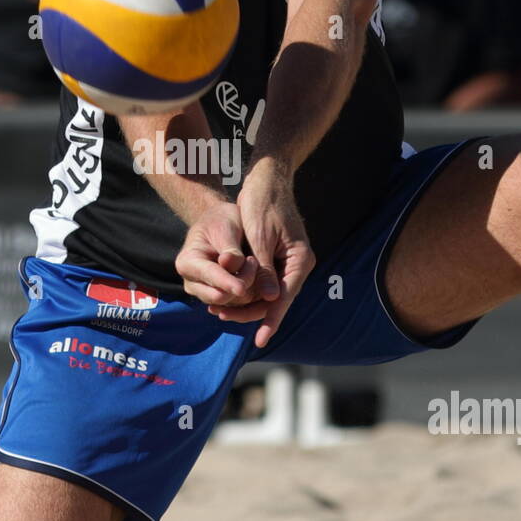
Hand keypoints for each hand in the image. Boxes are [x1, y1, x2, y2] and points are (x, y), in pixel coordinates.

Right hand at [175, 200, 263, 312]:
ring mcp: (204, 293)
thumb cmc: (222, 220)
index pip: (209, 277)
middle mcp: (192, 282)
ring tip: (252, 261)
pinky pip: (239, 305)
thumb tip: (232, 266)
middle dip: (243, 283)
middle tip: (254, 260)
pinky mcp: (219, 299)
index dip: (226, 283)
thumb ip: (230, 249)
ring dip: (249, 287)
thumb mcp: (226, 227)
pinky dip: (250, 293)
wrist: (221, 223)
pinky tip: (254, 273)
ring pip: (232, 303)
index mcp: (187, 262)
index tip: (242, 288)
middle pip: (220, 296)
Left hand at [212, 158, 315, 347]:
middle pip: (276, 300)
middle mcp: (298, 264)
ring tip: (220, 311)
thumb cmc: (263, 204)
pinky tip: (229, 295)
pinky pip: (265, 281)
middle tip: (223, 318)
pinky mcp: (278, 258)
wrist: (266, 180)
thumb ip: (264, 269)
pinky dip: (248, 289)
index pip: (285, 297)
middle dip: (252, 313)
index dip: (272, 320)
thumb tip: (270, 300)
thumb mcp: (260, 237)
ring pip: (269, 293)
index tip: (261, 340)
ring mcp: (288, 262)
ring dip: (247, 302)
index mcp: (300, 260)